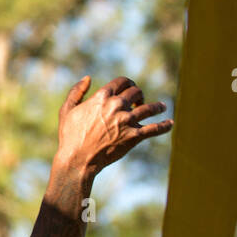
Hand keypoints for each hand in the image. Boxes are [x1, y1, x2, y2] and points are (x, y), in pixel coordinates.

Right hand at [54, 75, 173, 177]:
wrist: (78, 159)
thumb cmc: (70, 135)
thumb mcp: (67, 110)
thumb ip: (76, 91)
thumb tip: (88, 78)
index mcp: (102, 97)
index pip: (122, 82)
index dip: (127, 83)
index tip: (129, 88)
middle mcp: (117, 106)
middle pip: (136, 92)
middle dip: (139, 94)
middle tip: (138, 101)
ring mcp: (127, 121)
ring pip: (150, 108)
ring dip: (157, 106)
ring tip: (161, 107)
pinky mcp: (135, 136)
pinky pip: (155, 128)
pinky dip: (165, 125)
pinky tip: (170, 123)